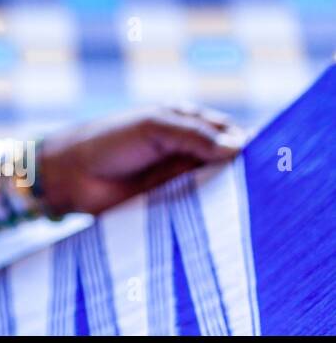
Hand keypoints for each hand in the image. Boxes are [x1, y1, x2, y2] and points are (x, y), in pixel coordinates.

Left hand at [36, 104, 246, 216]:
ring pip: (222, 187)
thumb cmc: (110, 141)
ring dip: (235, 194)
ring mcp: (186, 180)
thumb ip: (194, 135)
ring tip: (253, 202)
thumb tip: (239, 147)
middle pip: (233, 162)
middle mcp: (192, 152)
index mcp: (190, 124)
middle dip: (248, 171)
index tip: (269, 155)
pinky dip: (217, 213)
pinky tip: (230, 218)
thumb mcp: (153, 128)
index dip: (250, 142)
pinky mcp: (177, 205)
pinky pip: (204, 209)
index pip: (232, 132)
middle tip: (267, 182)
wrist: (72, 176)